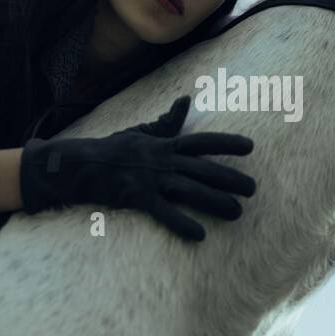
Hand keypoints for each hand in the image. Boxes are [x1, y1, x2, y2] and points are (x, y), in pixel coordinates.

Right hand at [19, 95, 255, 240]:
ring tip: (237, 212)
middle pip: (203, 168)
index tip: (250, 147)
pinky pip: (163, 212)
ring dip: (215, 201)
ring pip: (190, 189)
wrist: (80, 164)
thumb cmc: (114, 149)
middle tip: (253, 188)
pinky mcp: (137, 196)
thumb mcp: (142, 132)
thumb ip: (166, 122)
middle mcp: (162, 159)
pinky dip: (181, 223)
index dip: (226, 143)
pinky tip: (199, 235)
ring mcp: (150, 177)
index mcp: (165, 143)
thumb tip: (185, 100)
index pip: (202, 141)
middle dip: (230, 178)